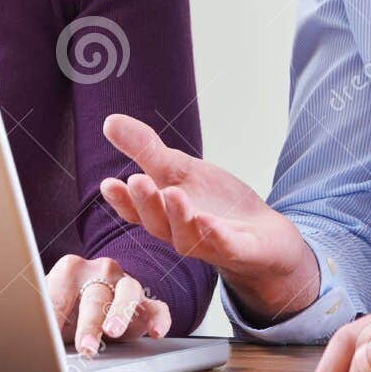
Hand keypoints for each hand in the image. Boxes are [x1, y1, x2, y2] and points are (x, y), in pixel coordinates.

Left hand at [45, 254, 170, 357]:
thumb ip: (41, 323)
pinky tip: (157, 332)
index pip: (61, 295)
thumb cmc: (66, 312)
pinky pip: (157, 307)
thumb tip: (25, 342)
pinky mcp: (145, 303)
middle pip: (96, 295)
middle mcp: (102, 270)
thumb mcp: (49, 315)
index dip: (54, 318)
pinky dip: (158, 319)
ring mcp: (125, 284)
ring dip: (121, 313)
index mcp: (71, 269)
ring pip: (129, 292)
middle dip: (90, 323)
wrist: (87, 306)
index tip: (48, 339)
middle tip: (86, 346)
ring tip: (113, 332)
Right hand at [100, 113, 320, 322]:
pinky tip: (209, 220)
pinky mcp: (240, 251)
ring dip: (179, 216)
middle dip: (147, 203)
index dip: (122, 200)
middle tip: (136, 181)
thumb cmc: (214, 203)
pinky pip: (226, 246)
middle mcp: (181, 233)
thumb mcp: (180, 169)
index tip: (108, 183)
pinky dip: (216, 236)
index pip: (137, 211)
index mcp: (163, 215)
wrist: (262, 233)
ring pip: (188, 237)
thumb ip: (145, 150)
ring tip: (173, 193)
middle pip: (158, 223)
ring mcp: (210, 245)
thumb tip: (108, 121)